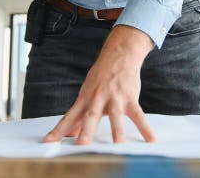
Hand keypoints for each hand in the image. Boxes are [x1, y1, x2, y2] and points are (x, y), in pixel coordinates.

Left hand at [43, 25, 155, 144]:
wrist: (119, 54)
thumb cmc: (101, 77)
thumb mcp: (86, 94)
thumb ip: (78, 115)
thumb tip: (68, 133)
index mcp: (84, 98)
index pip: (69, 116)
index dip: (59, 129)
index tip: (48, 141)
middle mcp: (98, 98)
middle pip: (91, 115)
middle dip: (86, 129)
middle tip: (82, 143)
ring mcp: (115, 97)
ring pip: (115, 115)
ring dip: (117, 130)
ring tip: (118, 144)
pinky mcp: (130, 98)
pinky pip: (138, 115)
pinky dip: (145, 128)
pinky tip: (150, 139)